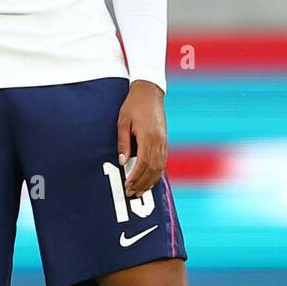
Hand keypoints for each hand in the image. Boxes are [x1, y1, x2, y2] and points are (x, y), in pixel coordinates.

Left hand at [117, 80, 167, 197]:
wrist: (149, 92)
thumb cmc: (133, 105)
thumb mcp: (123, 121)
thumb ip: (123, 142)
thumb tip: (122, 161)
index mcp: (148, 137)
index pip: (143, 163)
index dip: (136, 177)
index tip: (127, 185)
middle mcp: (158, 141)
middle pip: (152, 169)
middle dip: (142, 183)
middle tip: (131, 193)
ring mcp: (163, 142)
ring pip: (159, 167)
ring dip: (150, 181)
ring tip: (140, 191)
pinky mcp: (165, 141)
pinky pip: (162, 161)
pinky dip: (157, 173)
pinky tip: (150, 180)